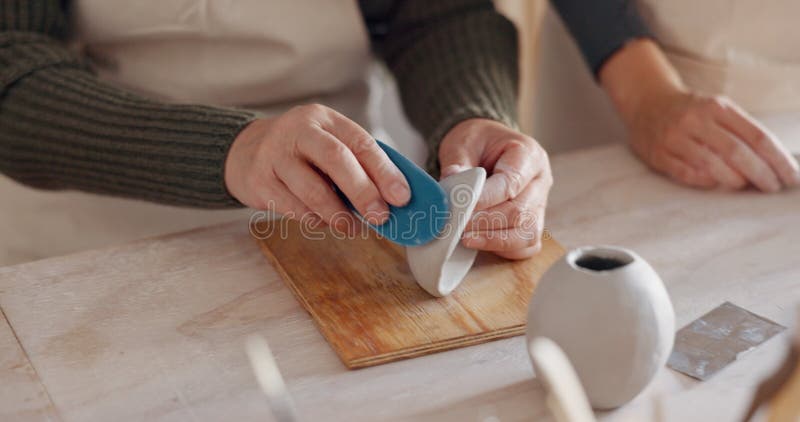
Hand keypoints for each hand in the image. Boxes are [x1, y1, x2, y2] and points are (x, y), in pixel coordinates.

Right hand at [224, 104, 409, 230]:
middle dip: (364, 192)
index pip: (360, 142)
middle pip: (336, 159)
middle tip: (381, 216)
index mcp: (324, 119)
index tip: (402, 196)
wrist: (244, 152)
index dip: (385, 171)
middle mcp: (298, 131)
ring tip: (353, 227)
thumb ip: (358, 163)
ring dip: (338, 214)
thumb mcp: (328, 143)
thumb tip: (395, 197)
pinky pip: (293, 208)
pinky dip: (315, 220)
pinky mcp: (259, 181)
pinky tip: (325, 222)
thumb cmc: (301, 152)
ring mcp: (275, 155)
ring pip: (312, 189)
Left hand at [438, 118, 552, 259]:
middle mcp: (540, 181)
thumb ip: (457, 163)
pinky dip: (505, 249)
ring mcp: (540, 204)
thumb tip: (451, 183)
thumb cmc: (478, 142)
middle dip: (485, 224)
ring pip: (527, 234)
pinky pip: (526, 245)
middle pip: (520, 212)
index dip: (484, 200)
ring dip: (494, 240)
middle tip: (456, 227)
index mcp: (528, 154)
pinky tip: (481, 242)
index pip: (510, 183)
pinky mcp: (533, 222)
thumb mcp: (463, 142)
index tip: (459, 209)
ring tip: (466, 238)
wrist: (487, 145)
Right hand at [599, 38, 799, 191]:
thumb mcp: (716, 109)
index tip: (791, 176)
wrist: (646, 102)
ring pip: (711, 164)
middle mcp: (695, 120)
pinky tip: (716, 184)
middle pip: (737, 151)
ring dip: (734, 180)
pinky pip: (686, 173)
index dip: (777, 159)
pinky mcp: (658, 154)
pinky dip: (705, 181)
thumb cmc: (689, 110)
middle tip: (773, 187)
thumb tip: (772, 162)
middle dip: (761, 173)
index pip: (756, 136)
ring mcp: (675, 137)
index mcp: (717, 107)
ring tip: (745, 186)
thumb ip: (739, 130)